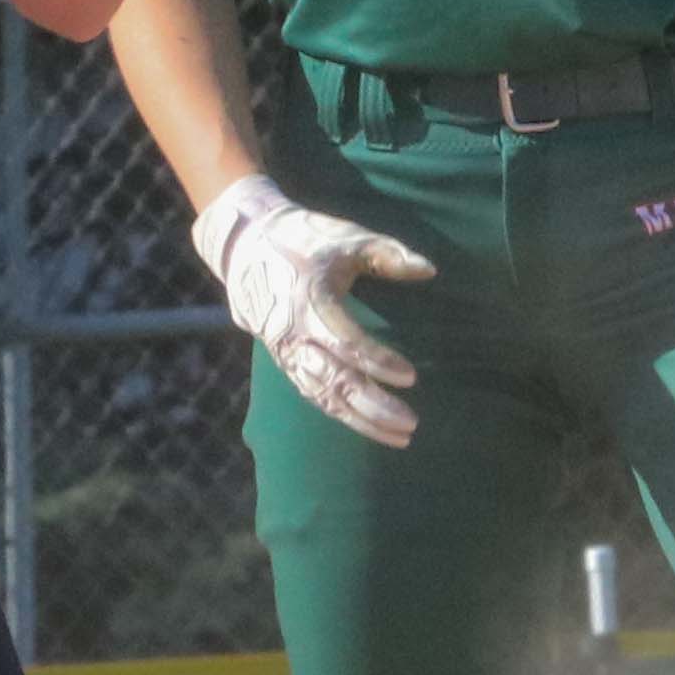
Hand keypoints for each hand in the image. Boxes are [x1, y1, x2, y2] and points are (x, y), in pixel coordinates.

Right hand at [192, 174, 435, 447]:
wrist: (245, 247)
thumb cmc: (305, 238)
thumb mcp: (347, 237)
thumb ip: (388, 253)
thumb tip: (429, 270)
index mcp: (309, 299)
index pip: (345, 341)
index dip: (377, 361)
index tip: (411, 376)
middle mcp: (294, 333)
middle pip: (334, 379)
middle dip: (373, 406)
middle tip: (411, 423)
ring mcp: (286, 351)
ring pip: (323, 395)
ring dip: (361, 419)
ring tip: (399, 437)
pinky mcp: (285, 361)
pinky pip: (313, 394)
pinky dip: (341, 413)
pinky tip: (371, 427)